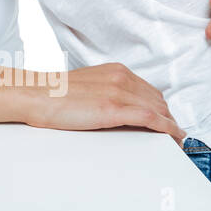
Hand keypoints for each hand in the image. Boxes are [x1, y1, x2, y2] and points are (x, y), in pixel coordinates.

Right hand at [23, 62, 183, 141]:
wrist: (35, 94)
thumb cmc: (54, 94)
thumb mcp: (87, 86)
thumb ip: (107, 92)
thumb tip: (119, 108)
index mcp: (115, 71)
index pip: (149, 90)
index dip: (162, 108)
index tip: (166, 119)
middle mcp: (120, 78)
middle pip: (158, 100)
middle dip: (169, 118)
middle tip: (173, 133)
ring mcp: (118, 92)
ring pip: (159, 109)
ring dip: (171, 125)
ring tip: (175, 139)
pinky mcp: (113, 109)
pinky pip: (151, 119)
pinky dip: (167, 128)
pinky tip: (173, 136)